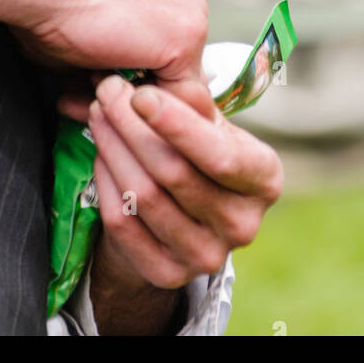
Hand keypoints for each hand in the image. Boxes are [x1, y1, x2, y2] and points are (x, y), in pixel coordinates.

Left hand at [78, 73, 282, 303]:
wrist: (183, 215)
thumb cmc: (200, 153)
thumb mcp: (209, 124)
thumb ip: (195, 103)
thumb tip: (171, 86)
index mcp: (265, 179)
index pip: (220, 155)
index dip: (177, 125)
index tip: (140, 94)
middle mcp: (243, 225)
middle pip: (174, 172)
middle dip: (131, 125)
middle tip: (106, 91)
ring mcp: (206, 256)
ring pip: (143, 196)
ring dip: (112, 147)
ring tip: (99, 114)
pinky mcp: (168, 275)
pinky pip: (123, 222)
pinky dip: (104, 181)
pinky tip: (100, 152)